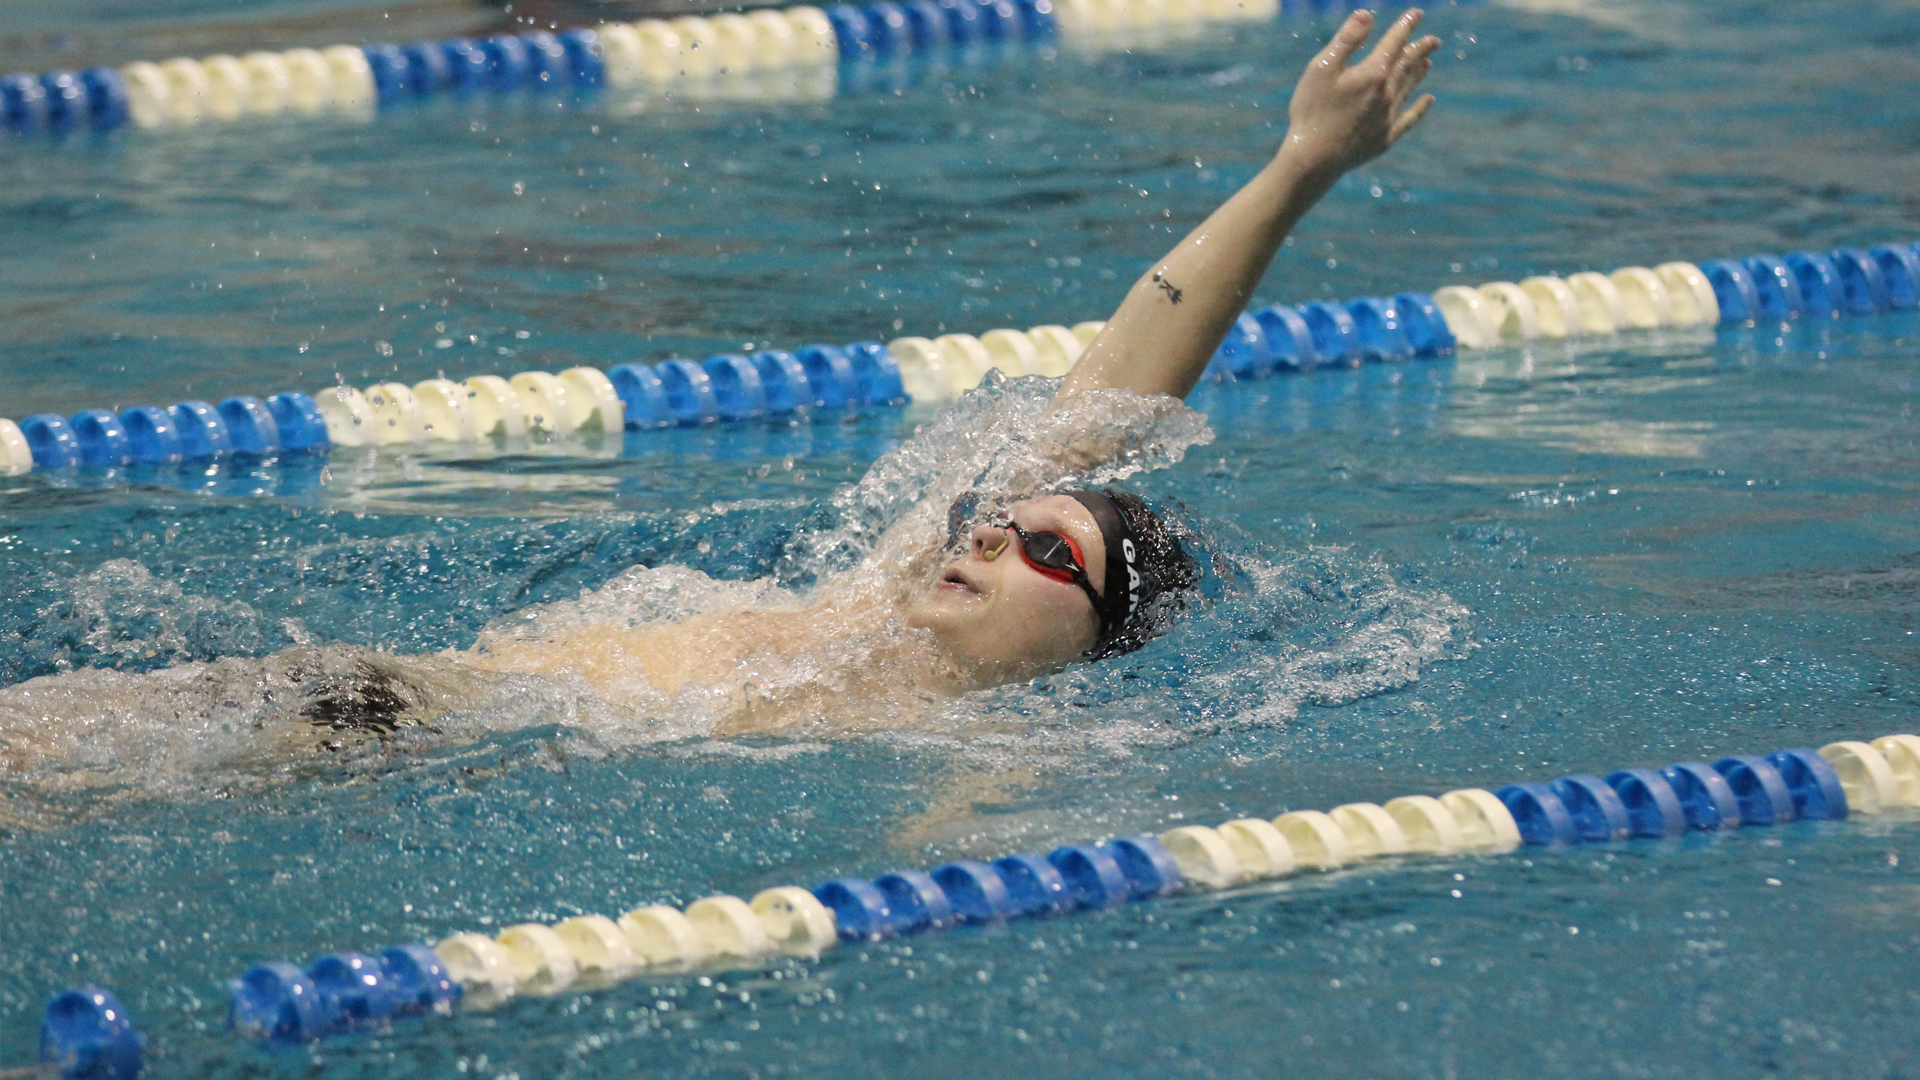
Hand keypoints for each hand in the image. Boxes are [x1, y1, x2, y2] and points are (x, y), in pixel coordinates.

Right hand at [1278, 9, 1438, 180]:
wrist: (1314, 159)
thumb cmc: (1311, 111)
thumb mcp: (1321, 68)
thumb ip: (1346, 40)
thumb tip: (1367, 15)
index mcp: (1372, 73)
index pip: (1395, 42)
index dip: (1406, 25)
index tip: (1417, 14)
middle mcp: (1386, 93)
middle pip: (1407, 64)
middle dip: (1420, 49)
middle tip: (1434, 40)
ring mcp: (1388, 117)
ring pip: (1409, 87)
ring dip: (1419, 72)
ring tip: (1427, 62)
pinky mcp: (1385, 137)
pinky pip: (1409, 118)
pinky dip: (1420, 107)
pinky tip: (1428, 100)